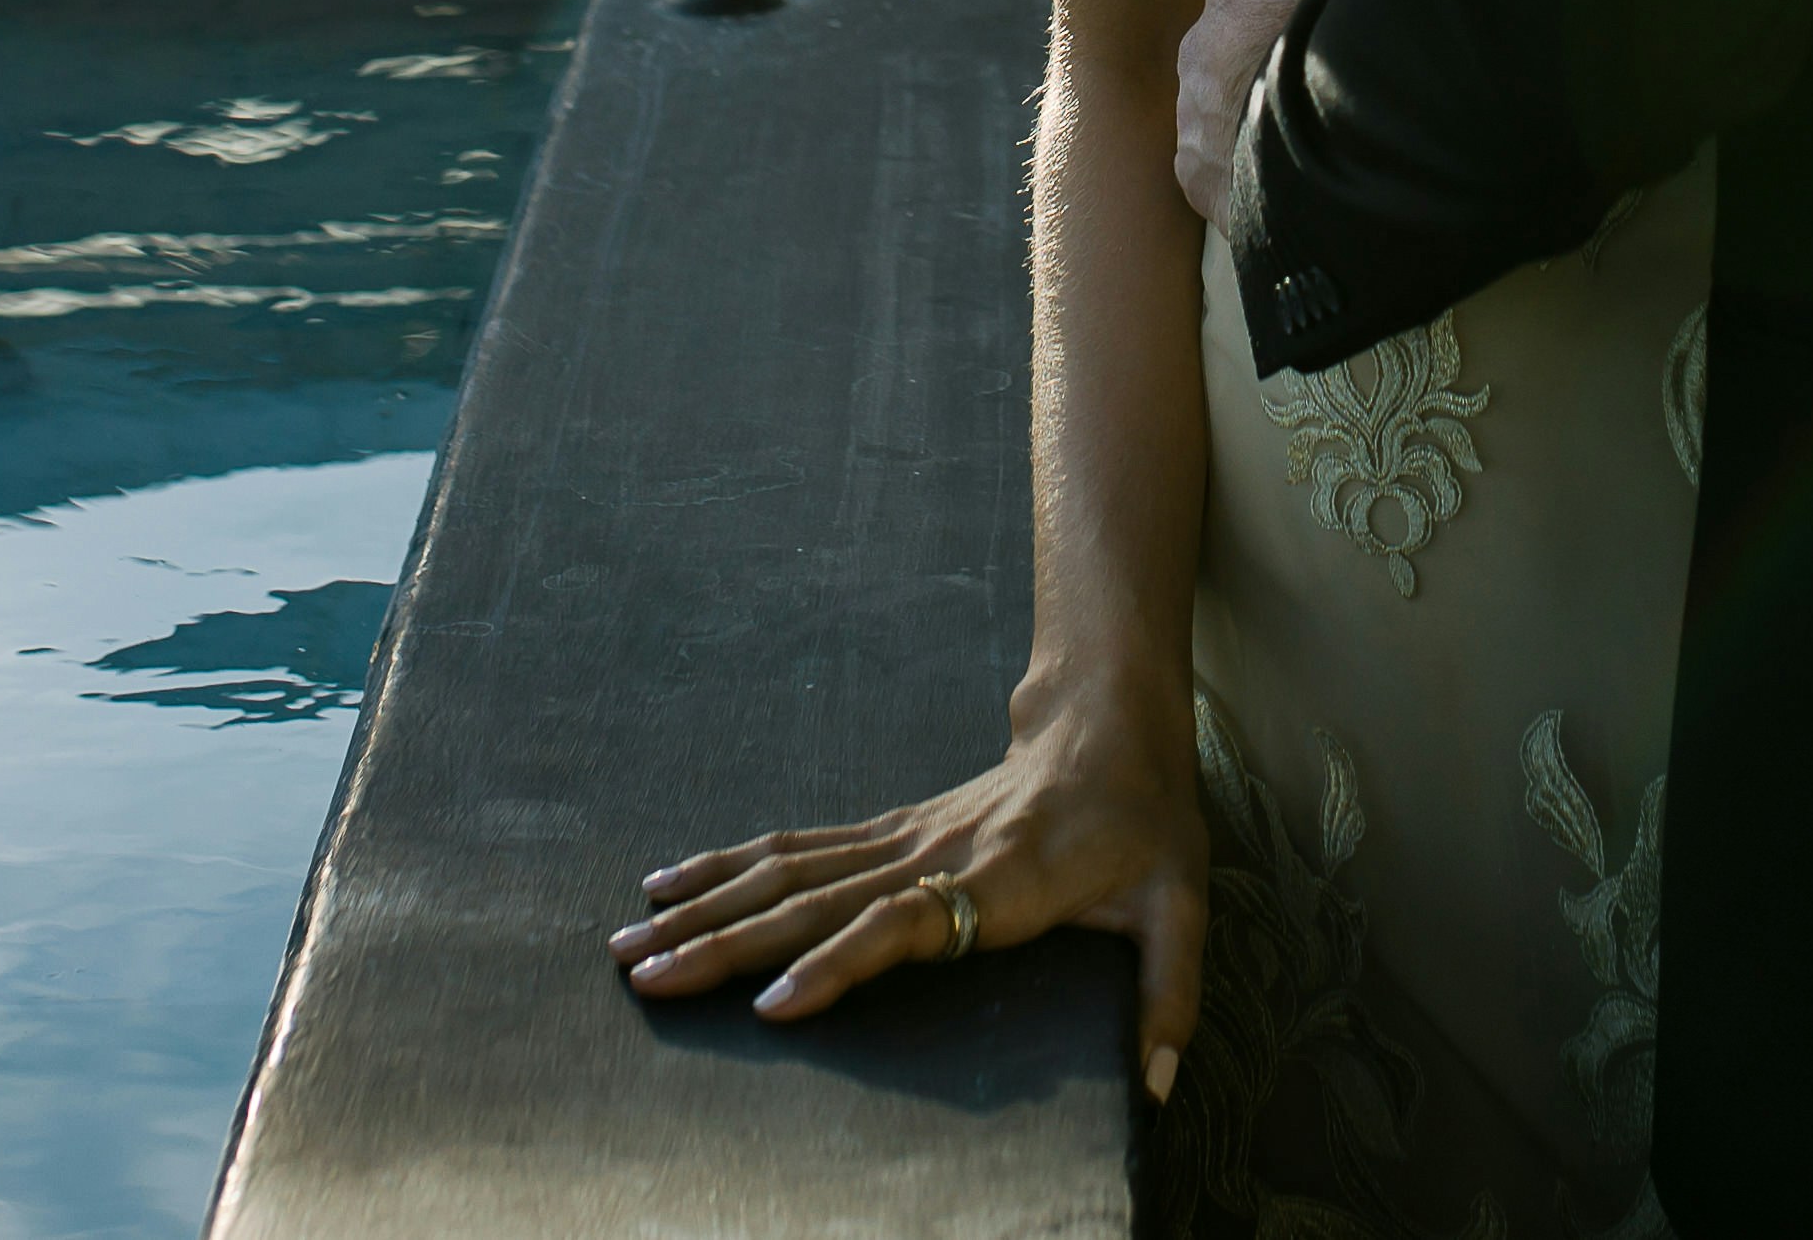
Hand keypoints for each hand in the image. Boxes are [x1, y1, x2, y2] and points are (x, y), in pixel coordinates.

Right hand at [613, 689, 1210, 1100]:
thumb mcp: (1181, 905)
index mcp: (999, 883)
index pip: (902, 925)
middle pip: (814, 902)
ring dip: (706, 907)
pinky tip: (669, 881)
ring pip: (787, 873)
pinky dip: (726, 863)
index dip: (838, 966)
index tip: (771, 1010)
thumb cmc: (1146, 825)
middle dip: (725, 943)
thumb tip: (1163, 1088)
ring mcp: (902, 838)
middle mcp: (933, 856)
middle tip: (647, 977)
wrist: (1111, 724)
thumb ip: (1173, 994)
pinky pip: (796, 847)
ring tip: (631, 940)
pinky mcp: (887, 829)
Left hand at [1170, 0, 1367, 224]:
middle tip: (1338, 54)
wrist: (1353, 160)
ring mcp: (1196, 126)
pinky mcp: (1205, 185)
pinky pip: (1224, 161)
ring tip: (1326, 111)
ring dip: (1264, 97)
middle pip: (1241, 30)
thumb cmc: (1355, 34)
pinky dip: (1253, 158)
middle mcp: (1198, 56)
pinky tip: (1301, 159)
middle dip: (1278, 35)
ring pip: (1228, 93)